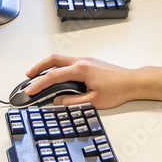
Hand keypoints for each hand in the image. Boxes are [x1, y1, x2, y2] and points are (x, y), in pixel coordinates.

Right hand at [23, 54, 139, 108]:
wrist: (133, 82)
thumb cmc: (118, 90)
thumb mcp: (93, 101)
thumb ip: (73, 102)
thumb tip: (58, 101)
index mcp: (81, 69)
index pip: (53, 76)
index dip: (39, 84)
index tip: (30, 91)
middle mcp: (82, 61)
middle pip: (53, 60)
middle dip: (38, 67)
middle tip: (28, 77)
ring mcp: (86, 60)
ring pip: (61, 59)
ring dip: (48, 66)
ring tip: (39, 76)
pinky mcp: (90, 62)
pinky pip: (69, 61)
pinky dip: (58, 67)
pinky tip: (57, 75)